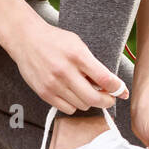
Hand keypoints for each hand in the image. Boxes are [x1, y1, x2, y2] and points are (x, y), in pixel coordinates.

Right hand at [0, 14, 128, 113]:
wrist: (26, 40)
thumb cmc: (55, 41)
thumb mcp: (78, 45)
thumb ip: (93, 64)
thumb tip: (109, 84)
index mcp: (77, 56)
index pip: (104, 78)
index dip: (118, 88)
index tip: (122, 91)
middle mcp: (65, 72)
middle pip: (94, 98)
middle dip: (107, 100)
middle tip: (110, 98)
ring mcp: (53, 84)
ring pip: (82, 105)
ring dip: (89, 101)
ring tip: (88, 91)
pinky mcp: (44, 93)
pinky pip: (67, 108)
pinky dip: (75, 104)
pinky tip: (74, 94)